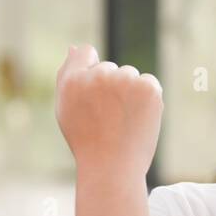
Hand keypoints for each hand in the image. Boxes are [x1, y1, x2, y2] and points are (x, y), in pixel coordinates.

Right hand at [55, 44, 162, 176]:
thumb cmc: (86, 141)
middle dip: (112, 88)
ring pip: (130, 75)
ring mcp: (124, 80)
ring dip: (131, 93)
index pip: (85, 53)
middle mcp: (98, 76)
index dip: (92, 74)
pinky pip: (149, 83)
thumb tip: (75, 46)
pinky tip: (138, 119)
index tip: (97, 98)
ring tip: (123, 122)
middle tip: (108, 120)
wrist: (113, 168)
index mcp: (73, 80)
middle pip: (110, 68)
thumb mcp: (67, 108)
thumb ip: (68, 74)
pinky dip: (148, 98)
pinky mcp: (148, 88)